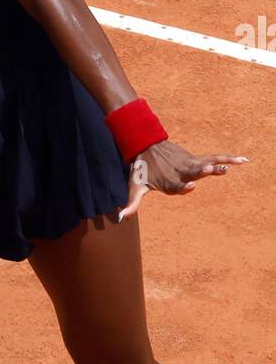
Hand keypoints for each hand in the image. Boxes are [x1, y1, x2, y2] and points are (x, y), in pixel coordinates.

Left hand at [117, 140, 248, 220]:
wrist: (144, 144)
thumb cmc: (140, 170)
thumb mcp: (134, 187)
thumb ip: (131, 204)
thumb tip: (119, 219)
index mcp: (168, 182)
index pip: (177, 186)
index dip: (184, 187)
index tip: (192, 185)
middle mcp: (180, 172)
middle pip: (194, 172)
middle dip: (203, 171)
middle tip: (213, 168)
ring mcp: (188, 164)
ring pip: (206, 164)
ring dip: (220, 163)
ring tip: (233, 164)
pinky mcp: (195, 158)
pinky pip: (214, 158)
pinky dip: (228, 158)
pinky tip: (243, 160)